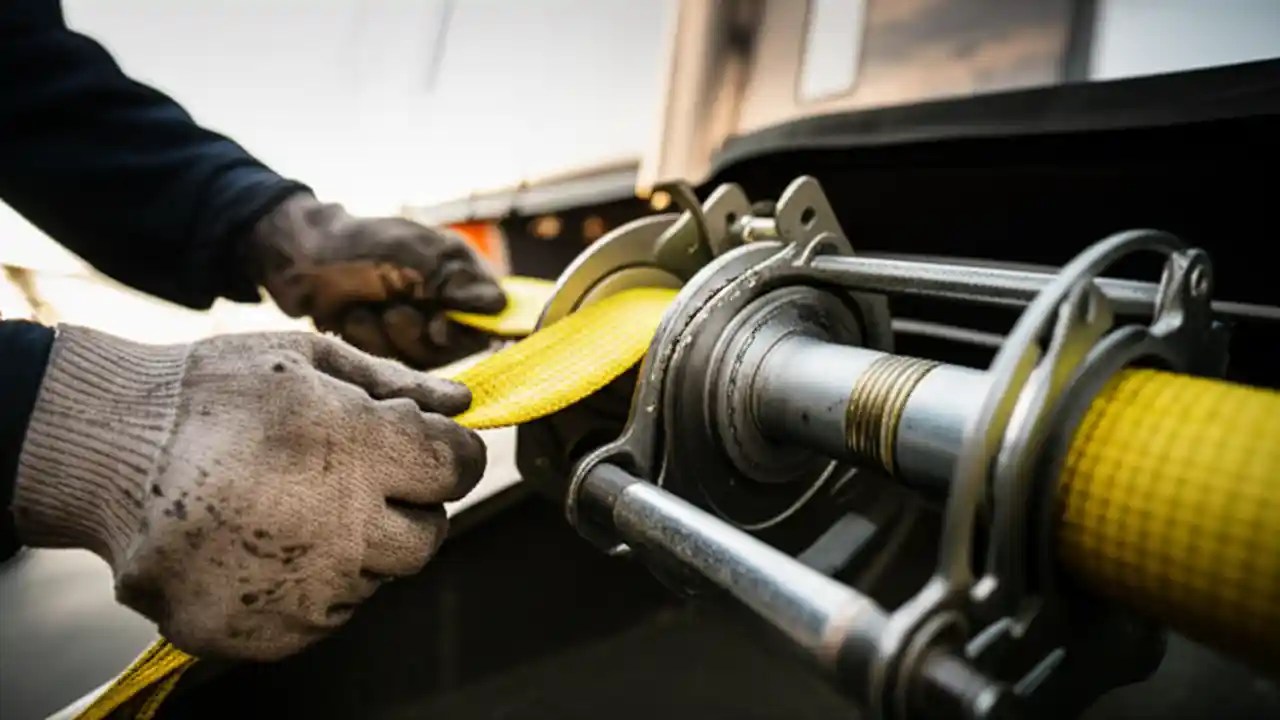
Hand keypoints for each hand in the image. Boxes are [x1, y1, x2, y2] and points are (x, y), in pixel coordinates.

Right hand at [12, 326, 485, 660]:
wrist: (108, 452)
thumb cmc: (210, 393)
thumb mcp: (304, 358)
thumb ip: (394, 383)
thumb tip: (463, 402)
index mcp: (358, 450)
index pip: (458, 467)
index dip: (446, 453)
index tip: (420, 447)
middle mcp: (341, 528)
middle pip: (426, 536)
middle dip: (404, 507)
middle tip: (349, 481)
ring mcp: (303, 589)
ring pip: (374, 579)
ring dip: (353, 548)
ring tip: (287, 507)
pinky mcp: (263, 633)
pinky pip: (323, 617)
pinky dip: (306, 587)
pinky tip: (262, 544)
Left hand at [248, 193, 506, 368]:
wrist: (300, 255)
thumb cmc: (362, 243)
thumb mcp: (416, 253)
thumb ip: (460, 280)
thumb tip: (500, 306)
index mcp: (461, 276)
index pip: (494, 316)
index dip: (470, 330)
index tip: (440, 323)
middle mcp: (445, 304)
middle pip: (457, 347)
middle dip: (419, 333)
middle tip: (393, 309)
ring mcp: (415, 327)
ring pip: (422, 359)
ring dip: (389, 336)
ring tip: (366, 308)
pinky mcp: (386, 347)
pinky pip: (390, 363)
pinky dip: (368, 341)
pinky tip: (351, 318)